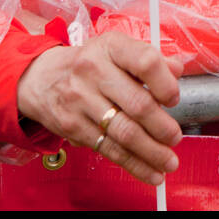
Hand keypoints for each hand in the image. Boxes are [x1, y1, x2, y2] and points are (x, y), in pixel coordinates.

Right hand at [16, 32, 184, 184]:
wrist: (42, 78)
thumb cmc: (90, 63)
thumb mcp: (117, 50)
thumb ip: (149, 59)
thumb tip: (177, 70)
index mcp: (111, 47)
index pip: (145, 61)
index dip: (165, 83)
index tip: (174, 99)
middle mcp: (94, 71)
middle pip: (137, 104)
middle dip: (162, 127)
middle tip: (175, 137)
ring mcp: (80, 100)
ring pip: (124, 132)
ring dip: (151, 152)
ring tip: (168, 160)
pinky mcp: (72, 126)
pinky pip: (108, 149)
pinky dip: (133, 164)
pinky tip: (149, 171)